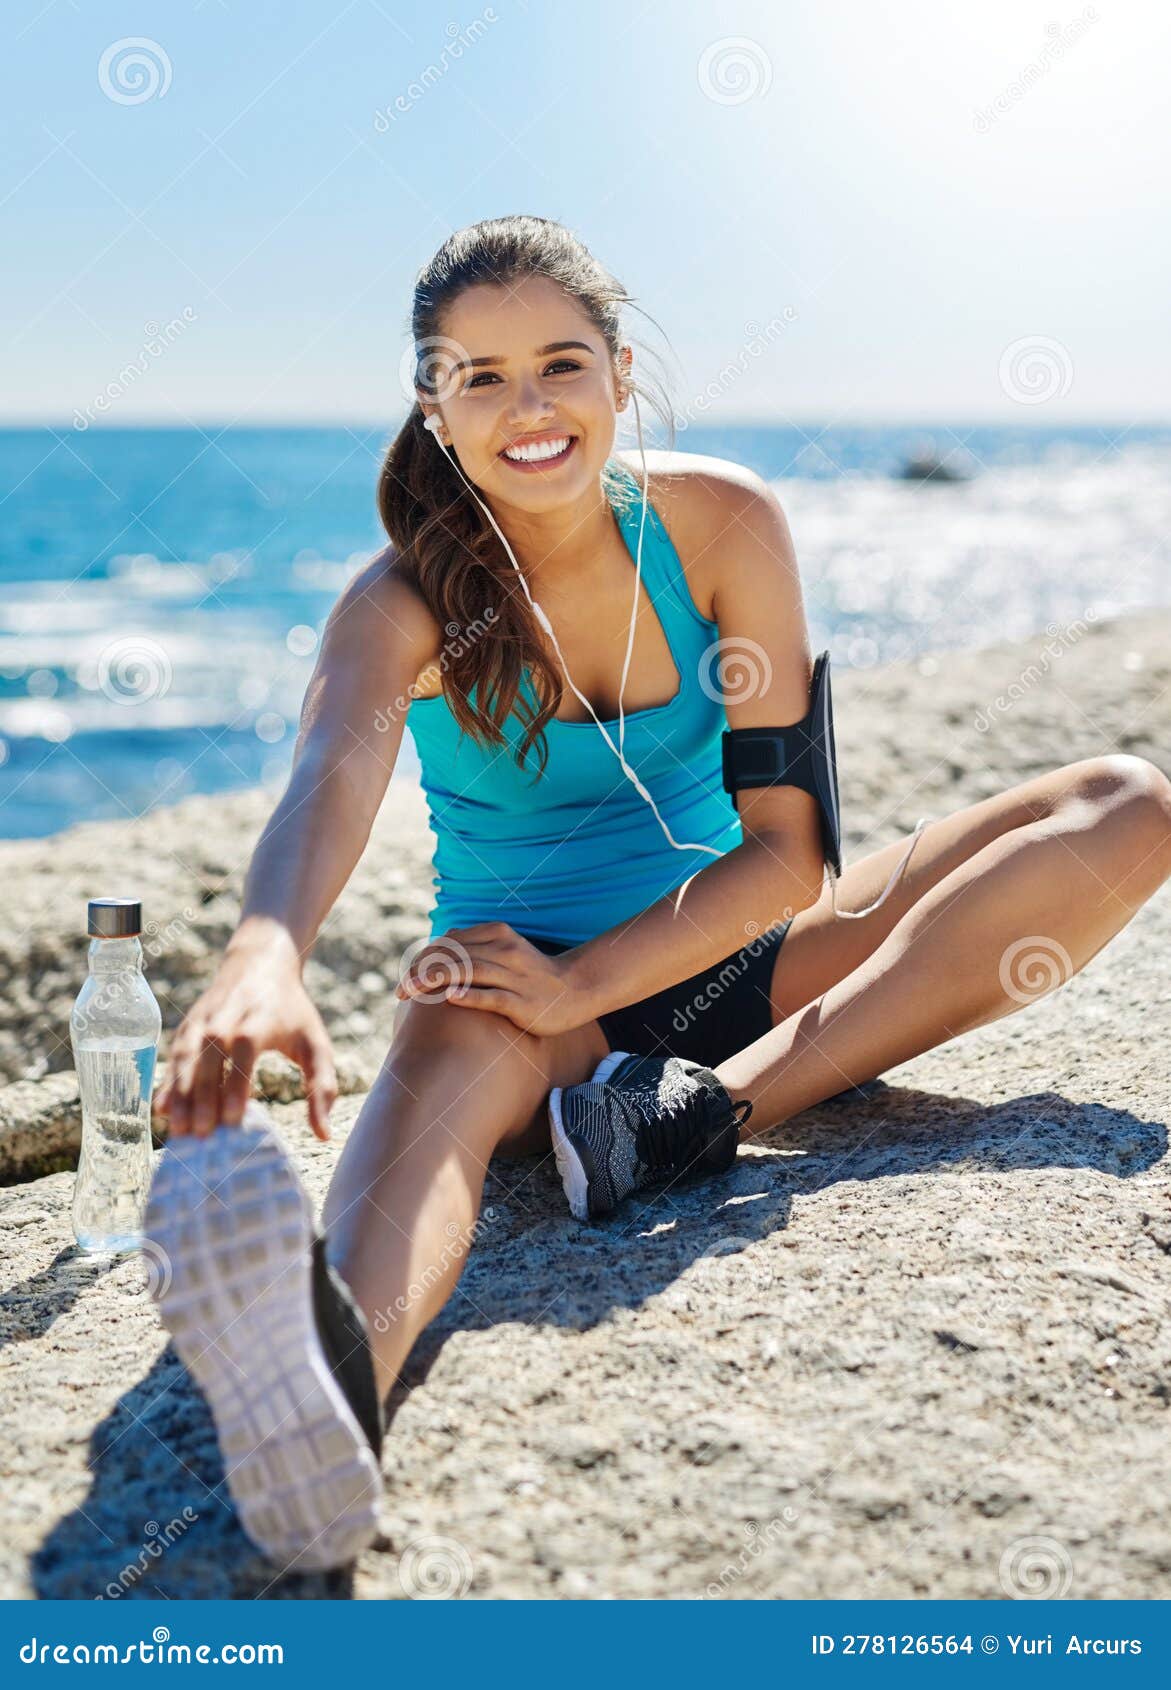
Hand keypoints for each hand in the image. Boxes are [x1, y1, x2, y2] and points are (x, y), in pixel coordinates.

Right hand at [154, 938, 337, 1140]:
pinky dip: (167, 1081)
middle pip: (209, 1056)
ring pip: (186, 1056)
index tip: (235, 1118)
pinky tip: (162, 1110)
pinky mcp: (187, 1026)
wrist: (259, 964)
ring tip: (178, 1130)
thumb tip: (324, 1134)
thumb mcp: (316, 1043)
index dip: (237, 1082)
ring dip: (180, 1093)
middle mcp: (226, 1017)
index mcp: (261, 1018)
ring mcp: (202, 1020)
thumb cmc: (293, 1012)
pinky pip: (173, 1055)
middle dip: (204, 1095)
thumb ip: (322, 1086)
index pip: (245, 1049)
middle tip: (203, 1134)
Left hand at [395, 923, 588, 1035]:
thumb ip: (474, 950)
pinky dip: (471, 996)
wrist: (576, 989)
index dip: (422, 959)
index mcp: (497, 935)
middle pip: (453, 957)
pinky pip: (493, 996)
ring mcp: (515, 976)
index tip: (405, 979)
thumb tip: (436, 954)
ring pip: (468, 972)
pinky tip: (450, 998)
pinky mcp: (523, 1002)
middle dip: (420, 973)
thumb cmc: (532, 975)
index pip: (449, 943)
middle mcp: (504, 951)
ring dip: (434, 982)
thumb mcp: (503, 953)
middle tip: (398, 991)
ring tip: (410, 993)